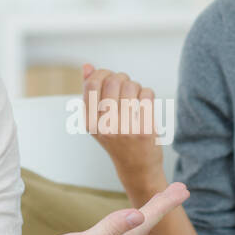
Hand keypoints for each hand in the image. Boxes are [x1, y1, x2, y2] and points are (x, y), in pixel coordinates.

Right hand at [12, 182, 189, 234]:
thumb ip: (111, 229)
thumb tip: (138, 214)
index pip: (149, 219)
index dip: (166, 203)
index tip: (183, 188)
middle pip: (148, 223)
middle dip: (164, 205)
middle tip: (180, 189)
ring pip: (140, 229)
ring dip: (152, 214)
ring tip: (163, 200)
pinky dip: (137, 222)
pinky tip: (135, 221)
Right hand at [80, 63, 164, 184]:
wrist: (137, 168)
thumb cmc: (117, 139)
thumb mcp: (98, 119)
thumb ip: (91, 92)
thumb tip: (87, 65)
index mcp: (90, 122)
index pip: (92, 84)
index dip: (103, 73)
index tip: (110, 78)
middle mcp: (105, 126)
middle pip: (113, 81)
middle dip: (122, 78)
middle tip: (126, 87)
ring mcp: (125, 128)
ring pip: (132, 85)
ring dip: (136, 86)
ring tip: (135, 97)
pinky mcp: (144, 129)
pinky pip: (147, 94)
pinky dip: (147, 94)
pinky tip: (144, 104)